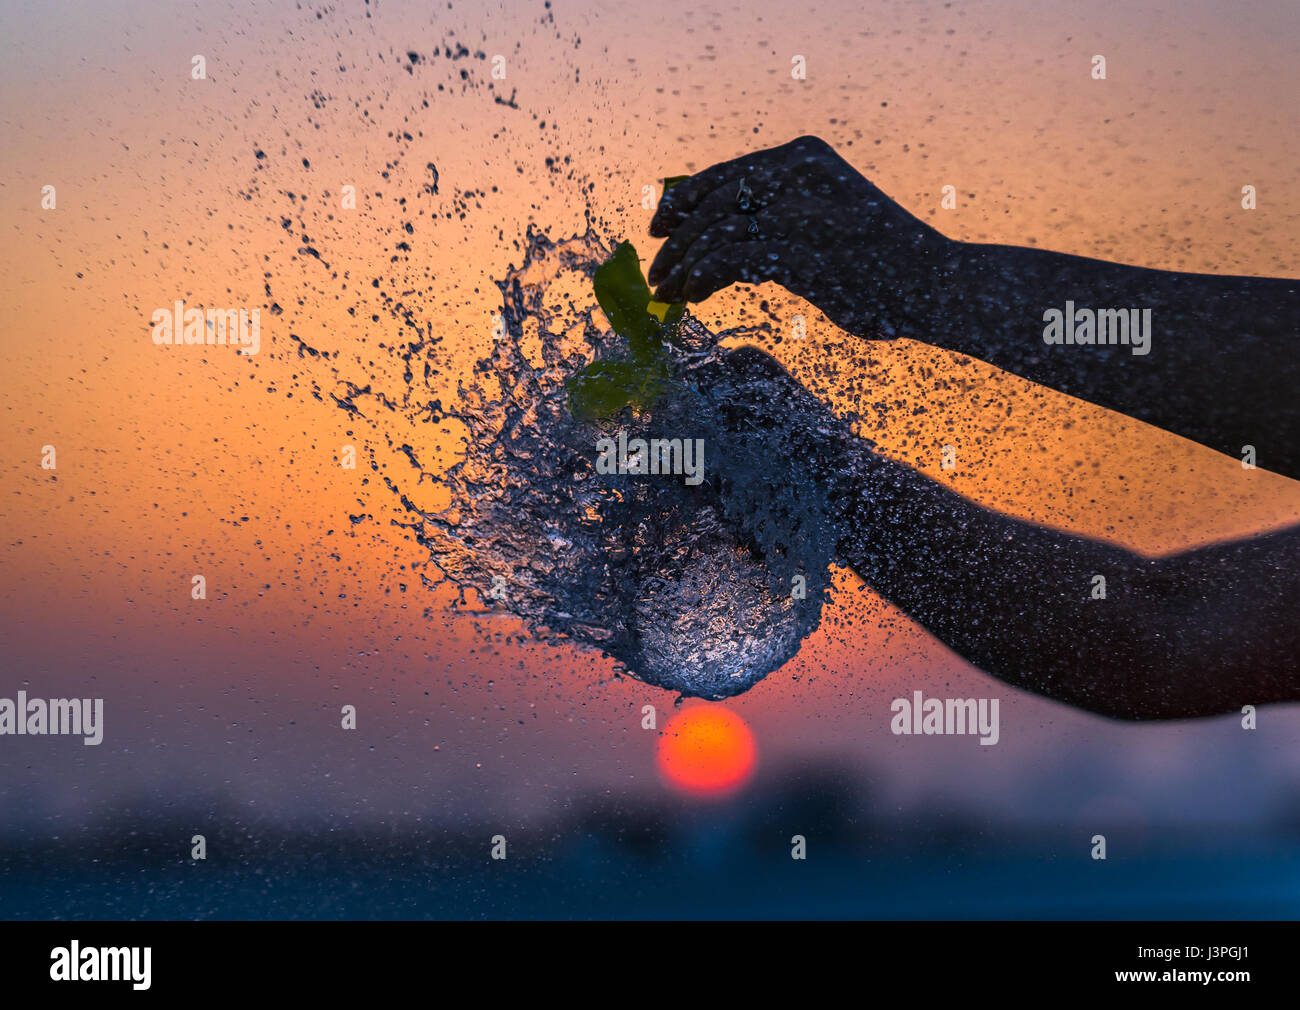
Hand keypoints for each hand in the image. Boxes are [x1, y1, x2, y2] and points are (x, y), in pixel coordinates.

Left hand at [649, 136, 953, 339]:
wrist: (934, 284)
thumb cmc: (880, 260)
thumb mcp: (829, 215)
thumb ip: (781, 213)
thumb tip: (719, 234)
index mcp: (804, 157)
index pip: (726, 174)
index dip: (684, 200)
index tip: (658, 227)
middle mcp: (798, 174)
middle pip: (712, 204)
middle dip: (675, 240)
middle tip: (656, 272)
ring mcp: (798, 212)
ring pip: (713, 232)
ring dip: (682, 265)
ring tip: (669, 293)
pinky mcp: (797, 253)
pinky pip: (727, 260)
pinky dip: (700, 278)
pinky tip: (694, 295)